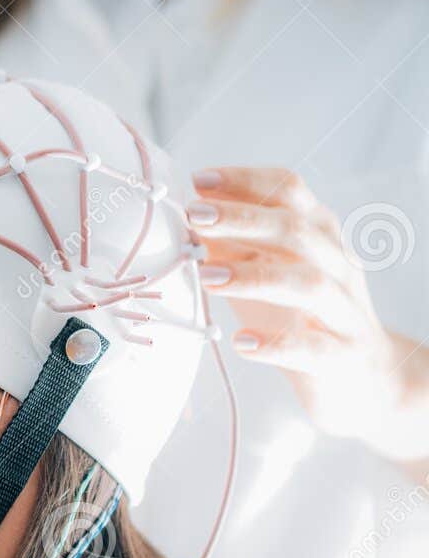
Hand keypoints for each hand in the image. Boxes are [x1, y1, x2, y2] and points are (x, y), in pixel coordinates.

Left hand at [188, 166, 412, 451]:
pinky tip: (242, 342)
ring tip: (207, 274)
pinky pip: (312, 348)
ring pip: (308, 284)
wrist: (365, 377)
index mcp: (319, 235)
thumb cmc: (302, 316)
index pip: (289, 191)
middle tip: (194, 217)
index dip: (245, 181)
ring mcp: (344, 312)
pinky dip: (276, 344)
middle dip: (242, 219)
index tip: (198, 180)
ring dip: (254, 276)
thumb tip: (192, 206)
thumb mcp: (266, 270)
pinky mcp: (342, 356)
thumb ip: (236, 241)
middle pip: (296, 230)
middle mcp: (337, 265)